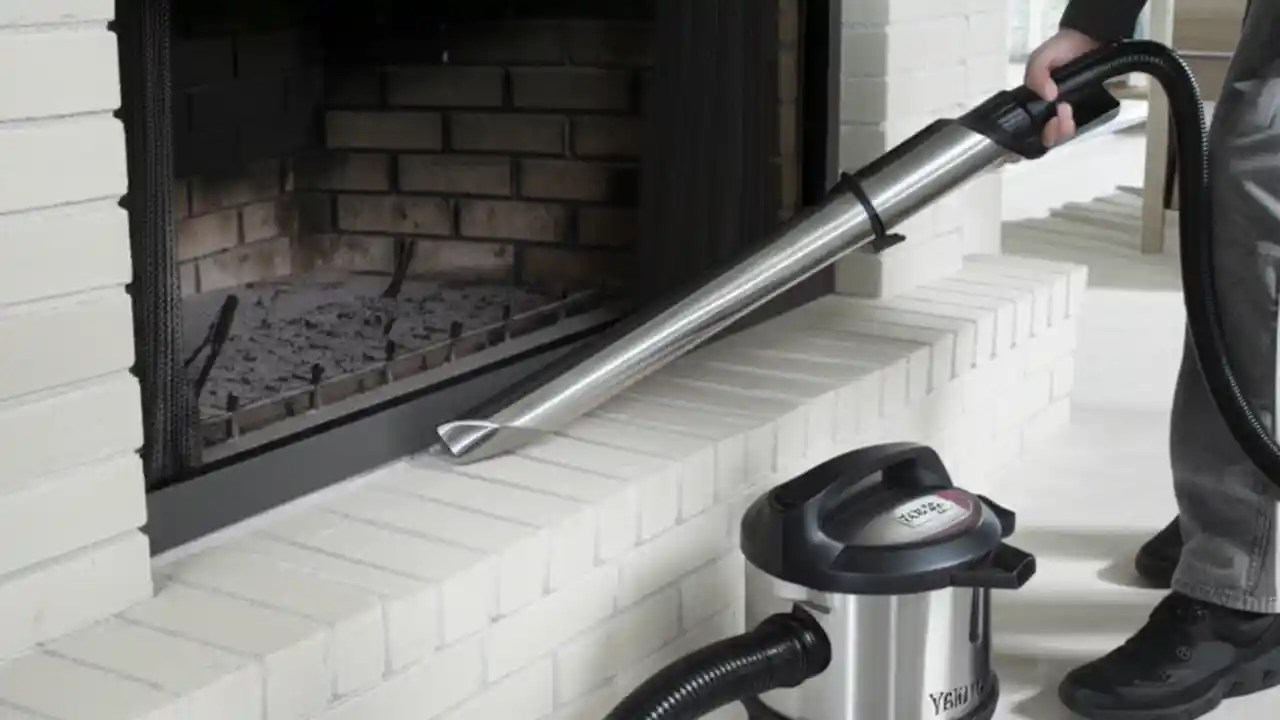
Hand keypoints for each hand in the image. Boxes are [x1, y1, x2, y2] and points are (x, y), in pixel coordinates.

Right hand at [1024, 29, 1102, 145]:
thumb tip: (1048, 96)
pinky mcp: (1084, 110)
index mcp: (1032, 101)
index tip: (1047, 122)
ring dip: (1063, 129)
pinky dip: (1076, 126)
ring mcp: (1066, 112)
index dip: (1033, 133)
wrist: (1090, 37)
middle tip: (1062, 112)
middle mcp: (1047, 111)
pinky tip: (1076, 115)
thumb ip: (1036, 74)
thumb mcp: (1040, 58)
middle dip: (1052, 133)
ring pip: (1061, 136)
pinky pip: (1078, 128)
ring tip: (1068, 109)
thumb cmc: (1062, 47)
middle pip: (1046, 138)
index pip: (1027, 128)